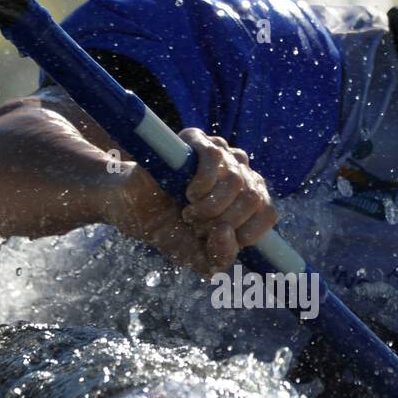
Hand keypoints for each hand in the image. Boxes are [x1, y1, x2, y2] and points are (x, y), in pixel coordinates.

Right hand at [105, 128, 278, 275]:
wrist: (130, 209)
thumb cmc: (167, 229)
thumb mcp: (196, 256)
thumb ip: (219, 258)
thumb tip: (227, 232)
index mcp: (248, 200)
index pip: (267, 214)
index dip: (244, 233)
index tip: (215, 239)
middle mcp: (240, 173)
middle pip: (253, 199)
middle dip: (222, 223)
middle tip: (196, 227)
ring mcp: (221, 154)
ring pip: (237, 181)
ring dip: (210, 208)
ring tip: (188, 213)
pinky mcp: (197, 140)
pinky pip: (216, 157)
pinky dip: (203, 184)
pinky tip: (189, 194)